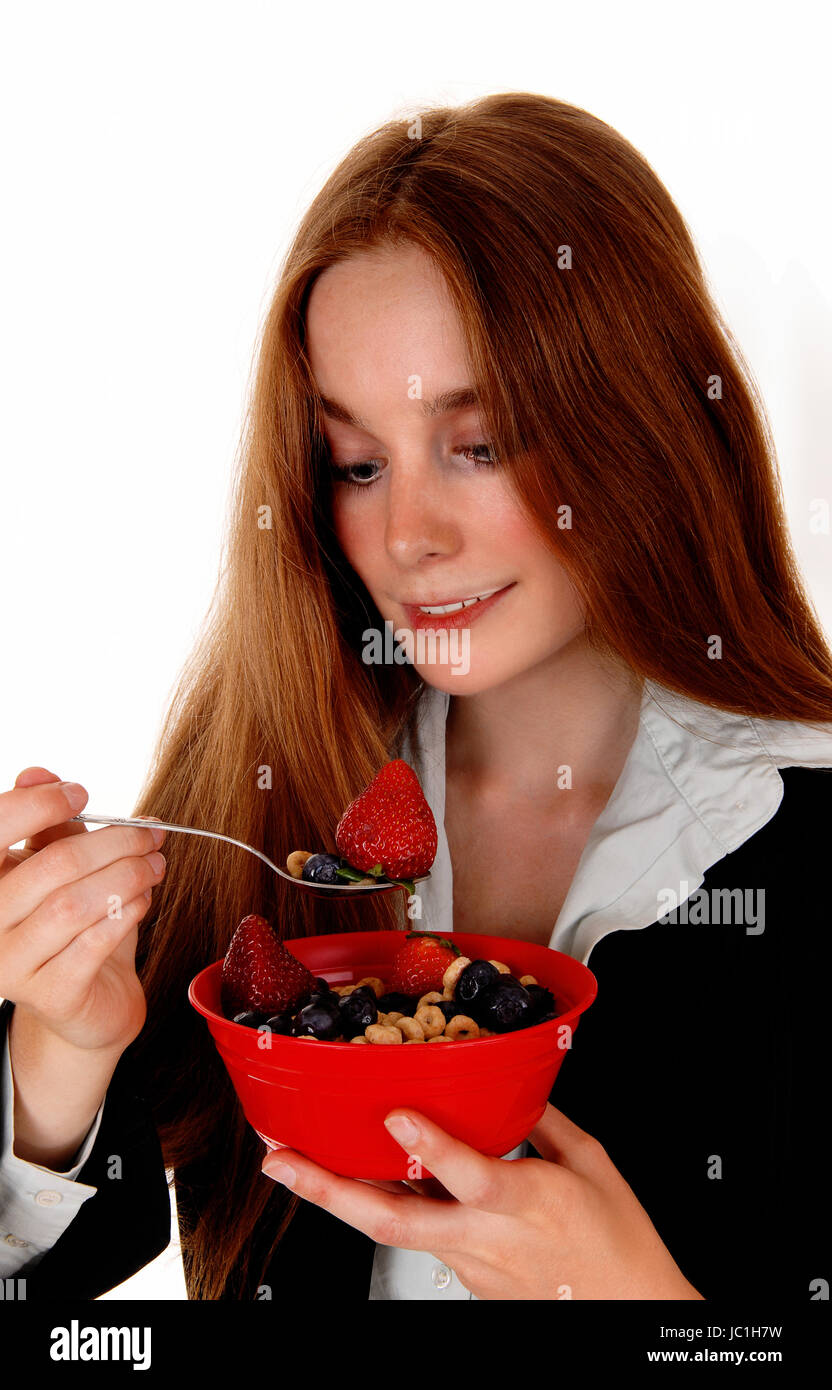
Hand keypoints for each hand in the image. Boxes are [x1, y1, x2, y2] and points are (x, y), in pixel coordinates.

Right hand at [0, 766, 165, 1051]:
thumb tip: (38, 773)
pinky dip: (128, 912)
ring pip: (73, 905)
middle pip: (51, 866)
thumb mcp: (58, 870)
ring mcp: (12, 966)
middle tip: (149, 834)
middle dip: (112, 842)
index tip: (80, 793)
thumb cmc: (72, 926)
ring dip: (127, 875)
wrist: (89, 1001)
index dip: (36, 805)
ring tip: (154, 864)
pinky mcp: (51, 995)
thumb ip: (48, 826)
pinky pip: (95, 942)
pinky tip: (144, 899)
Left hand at [261, 1102, 703, 1298]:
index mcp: (529, 1202)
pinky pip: (416, 1236)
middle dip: (330, 1191)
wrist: (632, 1311)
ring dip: (337, 1199)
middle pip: (397, 1223)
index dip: (430, 1148)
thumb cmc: (621, 1246)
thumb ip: (546, 1119)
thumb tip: (512, 1084)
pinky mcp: (467, 1277)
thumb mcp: (595, 1164)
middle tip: (282, 1161)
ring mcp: (471, 1264)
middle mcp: (489, 1238)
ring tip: (291, 1168)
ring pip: (394, 1231)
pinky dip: (382, 1206)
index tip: (396, 1115)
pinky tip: (356, 1182)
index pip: (471, 1176)